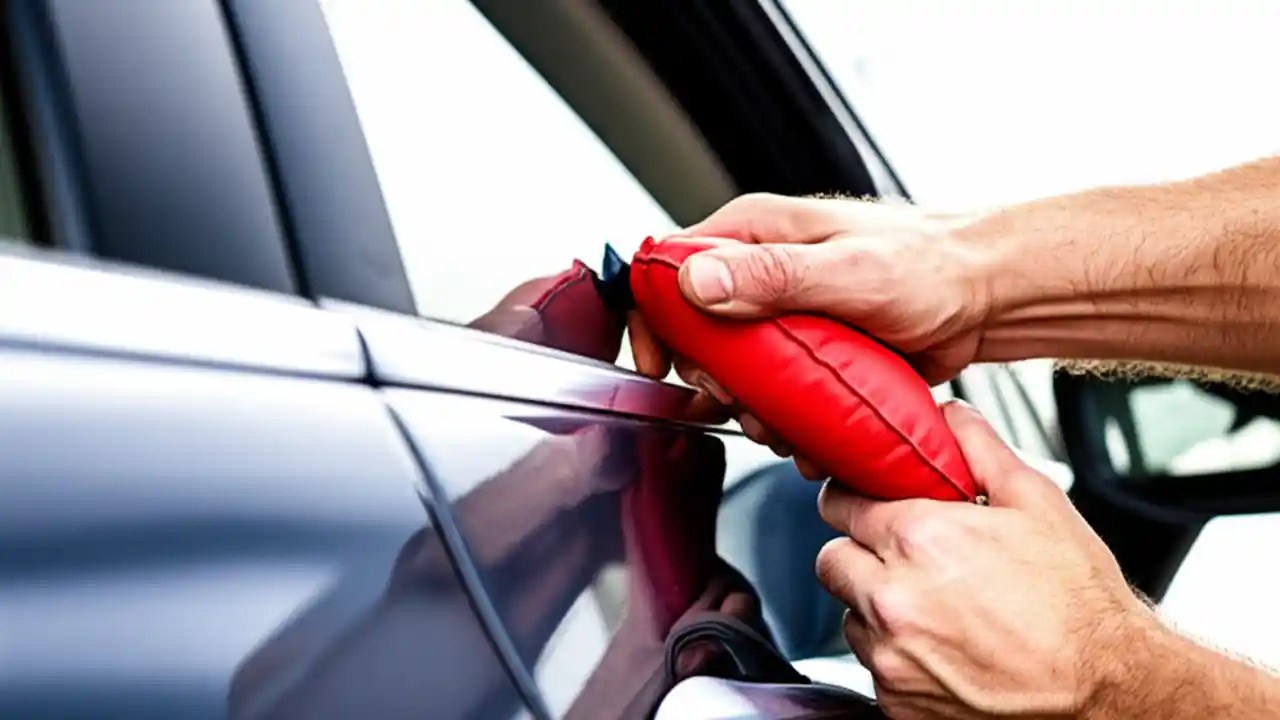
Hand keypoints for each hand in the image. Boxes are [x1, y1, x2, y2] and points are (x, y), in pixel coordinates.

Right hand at [628, 193, 994, 475]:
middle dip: (711, 376)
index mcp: (756, 231)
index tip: (658, 364)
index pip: (670, 267)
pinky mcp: (806, 347)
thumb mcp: (847, 271)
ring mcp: (783, 310)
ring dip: (747, 406)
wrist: (984, 297)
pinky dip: (780, 417)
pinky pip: (771, 387)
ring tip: (780, 425)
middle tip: (743, 400)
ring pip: (732, 367)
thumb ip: (771, 276)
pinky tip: (805, 433)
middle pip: (696, 329)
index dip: (653, 318)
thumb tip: (696, 279)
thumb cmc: (930, 266)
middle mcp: (761, 267)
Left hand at [815, 401, 1155, 718]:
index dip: (857, 503)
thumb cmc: (1081, 602)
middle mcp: (892, 598)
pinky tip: (947, 651)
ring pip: (851, 617)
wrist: (1110, 691)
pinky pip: (874, 667)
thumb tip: (951, 415)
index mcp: (917, 539)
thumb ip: (980, 450)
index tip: (872, 510)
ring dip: (880, 610)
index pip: (839, 505)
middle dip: (862, 556)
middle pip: (833, 561)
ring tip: (939, 611)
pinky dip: (900, 658)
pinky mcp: (897, 702)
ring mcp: (891, 656)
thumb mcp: (1038, 503)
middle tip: (908, 562)